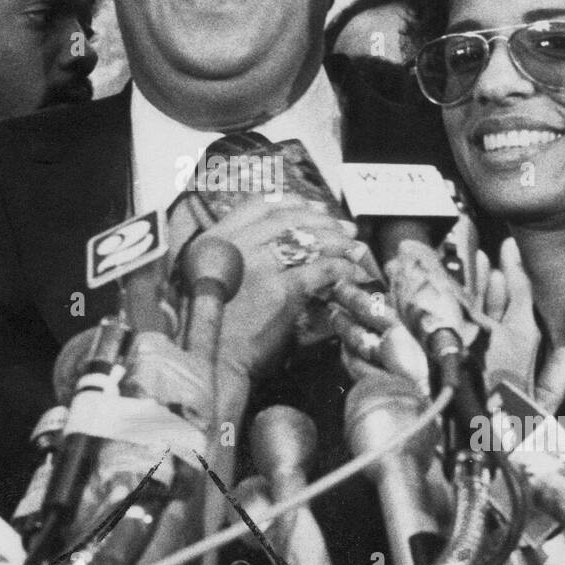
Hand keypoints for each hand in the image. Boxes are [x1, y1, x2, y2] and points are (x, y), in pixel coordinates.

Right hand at [190, 196, 369, 408]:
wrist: (212, 361)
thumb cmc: (214, 325)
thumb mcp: (211, 278)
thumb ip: (235, 255)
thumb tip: (275, 241)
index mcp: (215, 240)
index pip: (258, 204)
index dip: (291, 203)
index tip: (313, 208)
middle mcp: (235, 246)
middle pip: (287, 219)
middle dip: (321, 219)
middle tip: (343, 228)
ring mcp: (258, 267)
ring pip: (307, 240)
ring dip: (337, 241)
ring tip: (353, 247)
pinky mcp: (280, 292)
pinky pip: (318, 270)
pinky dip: (338, 267)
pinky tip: (348, 271)